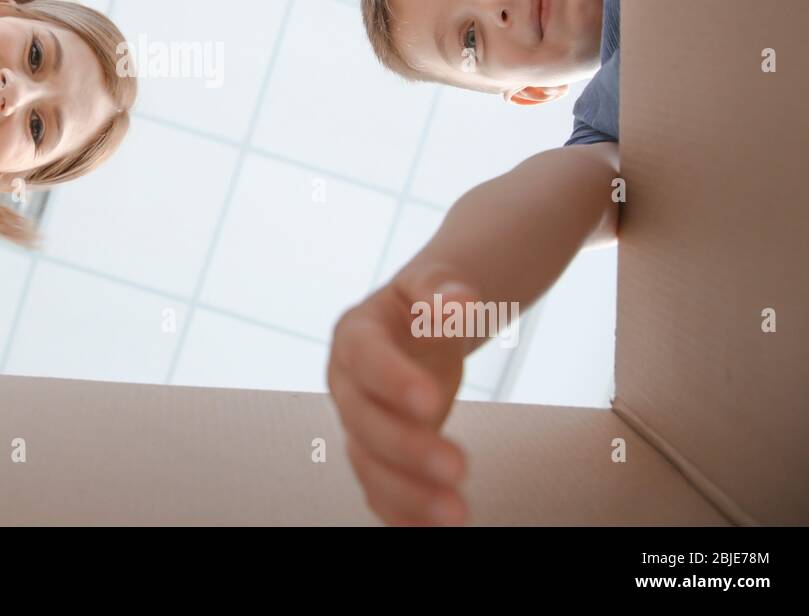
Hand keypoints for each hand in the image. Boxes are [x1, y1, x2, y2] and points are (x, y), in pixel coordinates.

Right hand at [327, 259, 476, 525]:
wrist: (417, 328)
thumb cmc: (423, 304)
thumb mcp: (434, 281)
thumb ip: (444, 289)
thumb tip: (461, 302)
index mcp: (355, 335)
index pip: (365, 359)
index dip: (393, 380)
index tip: (432, 401)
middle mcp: (347, 383)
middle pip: (364, 421)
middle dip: (407, 447)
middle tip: (457, 466)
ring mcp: (358, 423)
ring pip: (368, 465)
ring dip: (408, 493)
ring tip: (457, 512)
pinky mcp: (375, 455)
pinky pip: (379, 490)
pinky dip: (402, 514)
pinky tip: (435, 527)